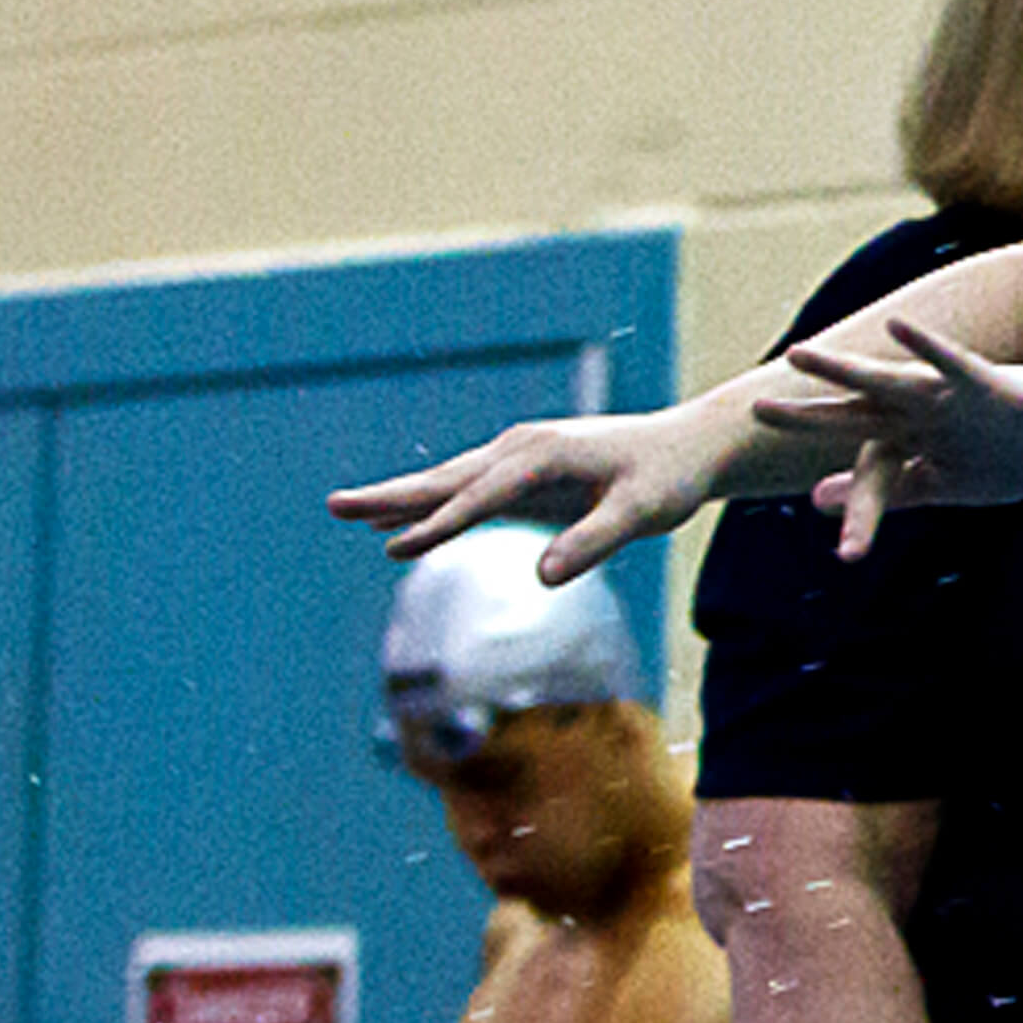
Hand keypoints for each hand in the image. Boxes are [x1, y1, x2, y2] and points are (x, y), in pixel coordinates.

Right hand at [328, 396, 792, 576]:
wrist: (688, 446)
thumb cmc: (669, 480)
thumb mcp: (644, 513)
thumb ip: (595, 541)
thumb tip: (544, 576)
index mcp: (546, 455)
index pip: (482, 496)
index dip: (441, 524)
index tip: (397, 547)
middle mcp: (523, 448)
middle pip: (447, 479)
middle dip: (392, 497)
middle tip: (334, 507)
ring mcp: (518, 457)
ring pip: (449, 482)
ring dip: (399, 498)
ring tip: (345, 512)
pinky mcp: (522, 474)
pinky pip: (467, 493)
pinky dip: (430, 506)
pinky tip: (397, 523)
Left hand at [758, 320, 1022, 550]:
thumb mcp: (950, 481)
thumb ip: (891, 489)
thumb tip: (818, 500)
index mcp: (920, 432)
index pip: (854, 433)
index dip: (807, 429)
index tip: (756, 425)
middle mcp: (930, 410)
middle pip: (859, 411)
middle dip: (809, 412)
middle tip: (754, 409)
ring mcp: (959, 397)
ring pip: (894, 382)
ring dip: (847, 371)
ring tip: (801, 354)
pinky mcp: (995, 386)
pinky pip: (955, 364)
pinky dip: (927, 349)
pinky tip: (899, 329)